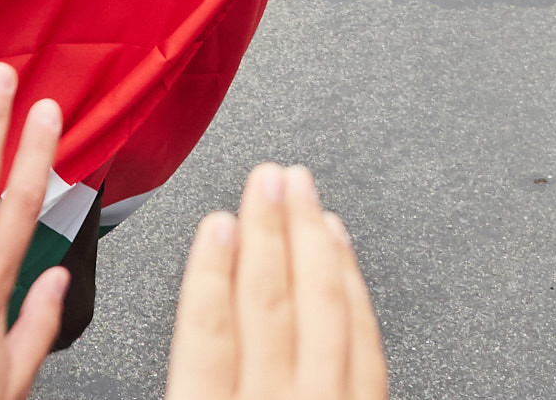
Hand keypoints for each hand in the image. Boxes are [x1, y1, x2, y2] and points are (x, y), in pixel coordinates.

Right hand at [164, 165, 386, 399]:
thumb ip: (191, 376)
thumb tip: (192, 301)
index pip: (207, 327)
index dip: (211, 267)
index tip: (217, 221)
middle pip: (268, 301)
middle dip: (267, 230)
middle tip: (266, 179)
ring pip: (322, 308)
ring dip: (310, 239)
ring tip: (301, 191)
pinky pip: (364, 340)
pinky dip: (352, 284)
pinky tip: (340, 247)